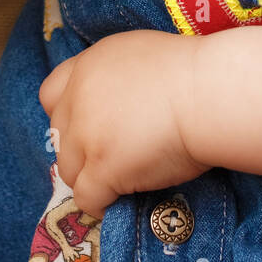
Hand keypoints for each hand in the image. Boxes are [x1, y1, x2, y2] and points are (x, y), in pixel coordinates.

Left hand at [39, 30, 207, 215]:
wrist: (210, 93)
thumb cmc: (193, 73)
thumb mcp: (142, 56)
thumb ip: (117, 78)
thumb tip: (117, 104)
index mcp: (89, 66)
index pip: (51, 95)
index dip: (67, 115)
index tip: (88, 127)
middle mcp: (79, 98)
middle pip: (59, 137)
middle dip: (80, 150)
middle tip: (111, 156)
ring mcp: (87, 135)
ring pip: (69, 171)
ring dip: (92, 177)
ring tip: (121, 180)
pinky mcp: (103, 168)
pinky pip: (86, 199)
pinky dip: (100, 205)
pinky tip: (118, 201)